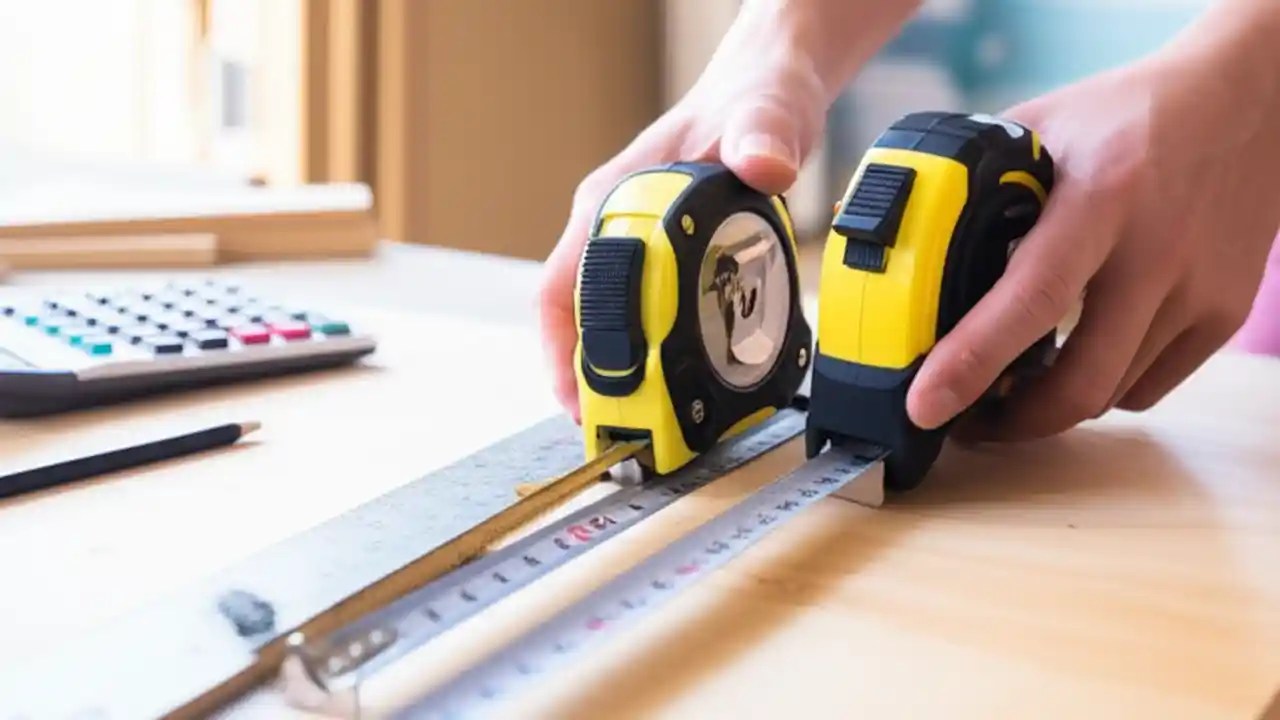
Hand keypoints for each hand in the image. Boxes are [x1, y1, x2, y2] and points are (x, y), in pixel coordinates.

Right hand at [538, 29, 829, 421]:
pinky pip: (637, 313)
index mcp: (615, 197)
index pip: (562, 285)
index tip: (578, 398)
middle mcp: (611, 222)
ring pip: (603, 320)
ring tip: (643, 421)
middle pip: (575, 317)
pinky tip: (672, 380)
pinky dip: (645, 353)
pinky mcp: (661, 254)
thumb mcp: (768, 114)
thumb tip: (763, 164)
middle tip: (619, 430)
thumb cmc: (754, 100)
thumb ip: (765, 135)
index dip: (560, 350)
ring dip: (615, 373)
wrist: (763, 88)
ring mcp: (631, 238)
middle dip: (587, 380)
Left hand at [906, 36, 1279, 439]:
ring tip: (1006, 394)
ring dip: (1051, 409)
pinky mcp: (1225, 311)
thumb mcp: (1039, 125)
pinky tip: (1072, 364)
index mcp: (1099, 197)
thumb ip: (966, 177)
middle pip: (1080, 380)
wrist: (1249, 99)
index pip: (1030, 297)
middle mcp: (1156, 250)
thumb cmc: (1127, 112)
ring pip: (1111, 394)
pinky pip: (1151, 387)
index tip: (925, 405)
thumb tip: (873, 223)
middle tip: (963, 421)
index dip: (972, 361)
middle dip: (1011, 423)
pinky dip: (1103, 390)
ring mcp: (1198, 288)